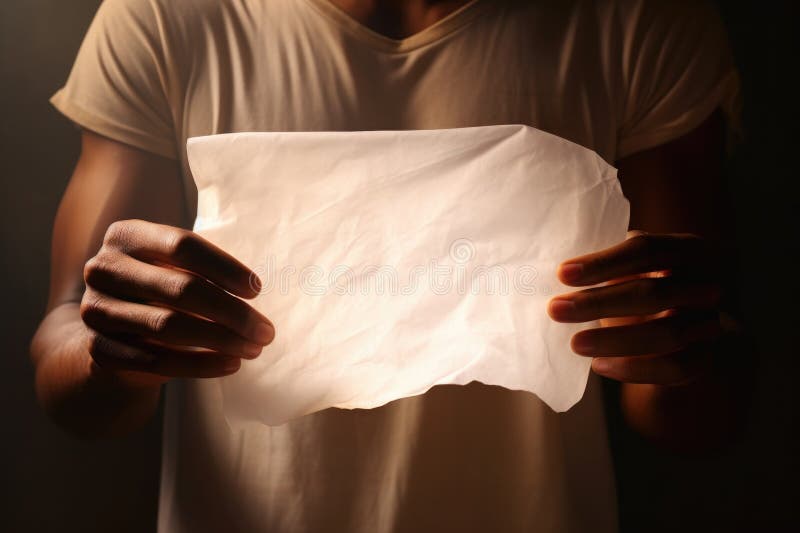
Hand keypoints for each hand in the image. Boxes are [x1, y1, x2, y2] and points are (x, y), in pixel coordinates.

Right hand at [80, 219, 273, 386]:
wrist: (114, 331)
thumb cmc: (160, 290)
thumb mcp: (174, 267)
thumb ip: (204, 270)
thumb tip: (255, 290)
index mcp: (127, 235)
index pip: (183, 245)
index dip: (225, 267)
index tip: (257, 290)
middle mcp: (104, 268)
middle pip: (181, 289)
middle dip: (232, 313)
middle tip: (266, 331)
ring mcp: (96, 309)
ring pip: (169, 327)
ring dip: (221, 340)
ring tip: (253, 348)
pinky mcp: (98, 349)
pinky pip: (157, 360)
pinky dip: (199, 365)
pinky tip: (231, 364)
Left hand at [547, 231, 723, 384]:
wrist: (680, 320)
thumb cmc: (643, 282)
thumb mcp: (631, 266)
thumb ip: (606, 263)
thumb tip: (552, 271)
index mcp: (688, 249)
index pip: (646, 250)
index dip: (603, 263)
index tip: (562, 274)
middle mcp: (706, 283)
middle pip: (653, 292)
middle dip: (599, 302)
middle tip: (555, 309)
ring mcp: (710, 322)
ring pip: (667, 334)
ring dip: (615, 340)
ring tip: (575, 343)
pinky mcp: (704, 356)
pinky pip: (675, 368)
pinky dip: (635, 370)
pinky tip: (600, 365)